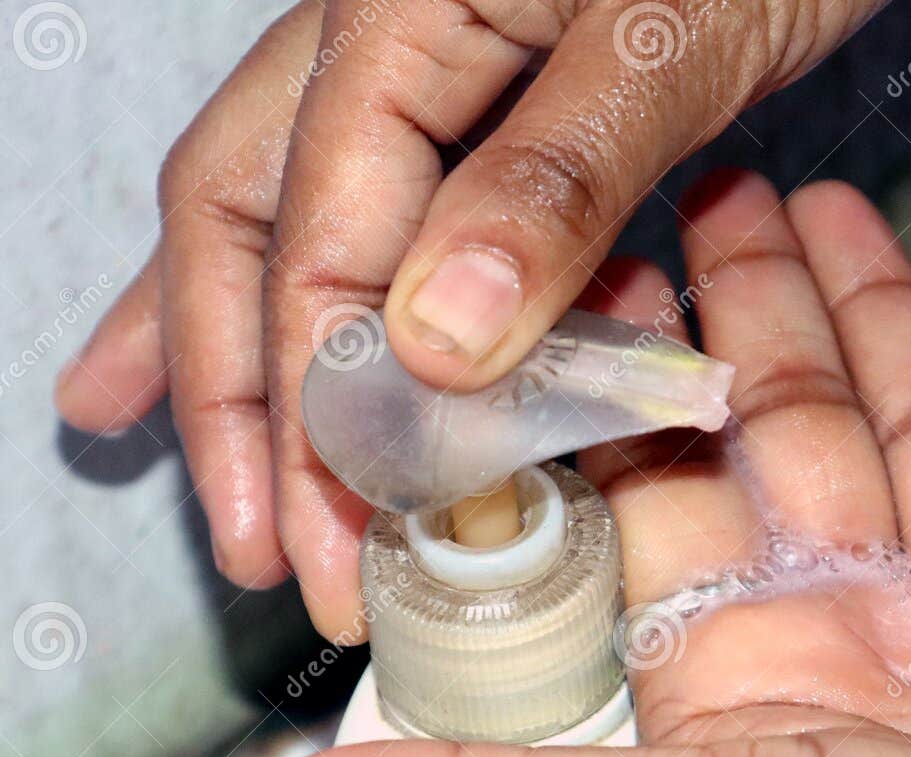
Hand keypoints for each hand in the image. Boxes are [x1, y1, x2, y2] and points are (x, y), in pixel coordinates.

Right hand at [54, 0, 884, 639]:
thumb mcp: (672, 35)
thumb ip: (553, 177)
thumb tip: (430, 347)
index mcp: (402, 11)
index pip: (317, 231)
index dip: (320, 397)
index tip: (347, 529)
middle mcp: (390, 38)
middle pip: (258, 227)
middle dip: (246, 400)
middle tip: (259, 548)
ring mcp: (444, 65)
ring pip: (306, 221)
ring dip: (256, 356)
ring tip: (236, 485)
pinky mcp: (516, 99)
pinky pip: (416, 212)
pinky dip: (379, 303)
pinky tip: (359, 370)